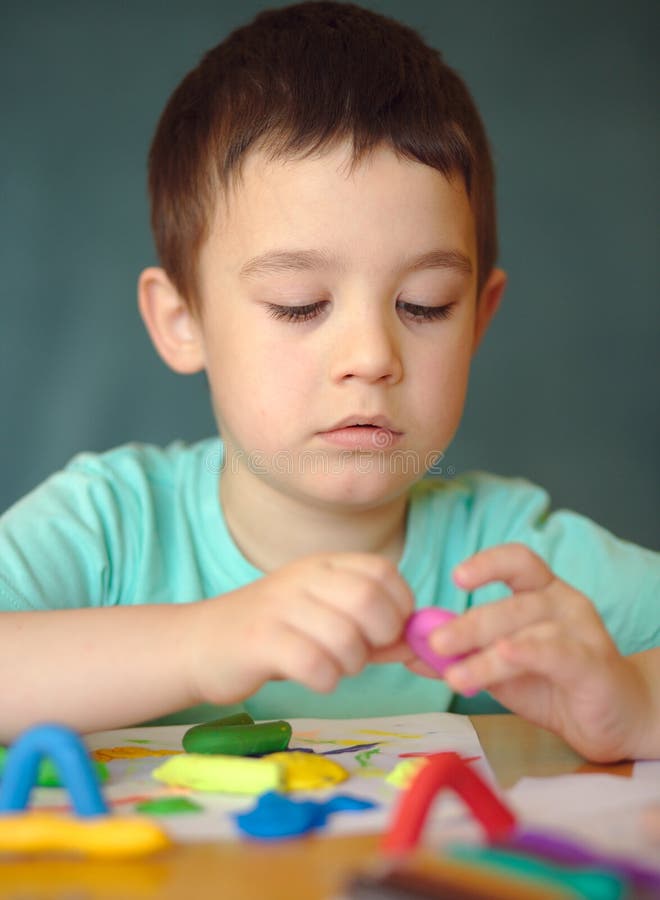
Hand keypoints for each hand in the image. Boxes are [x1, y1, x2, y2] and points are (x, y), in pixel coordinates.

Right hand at [187, 553, 413, 706]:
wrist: (199, 644)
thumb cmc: (272, 634)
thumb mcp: (324, 621)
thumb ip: (374, 632)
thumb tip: (421, 644)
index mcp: (322, 566)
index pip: (383, 571)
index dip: (400, 605)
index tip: (389, 631)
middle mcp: (302, 578)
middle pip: (369, 599)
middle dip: (380, 636)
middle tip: (362, 653)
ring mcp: (279, 607)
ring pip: (345, 637)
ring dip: (351, 663)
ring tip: (333, 666)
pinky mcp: (259, 641)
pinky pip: (314, 664)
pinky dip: (325, 679)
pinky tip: (314, 678)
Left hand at [414, 543, 650, 761]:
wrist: (613, 720)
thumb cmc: (552, 684)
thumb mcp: (499, 666)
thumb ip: (460, 655)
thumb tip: (410, 651)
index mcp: (541, 592)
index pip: (518, 560)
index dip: (487, 563)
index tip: (456, 578)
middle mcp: (563, 602)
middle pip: (511, 603)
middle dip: (468, 624)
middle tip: (434, 642)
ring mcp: (581, 631)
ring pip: (526, 631)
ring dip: (485, 652)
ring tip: (455, 675)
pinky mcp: (592, 664)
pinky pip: (555, 651)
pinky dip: (526, 652)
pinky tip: (503, 657)